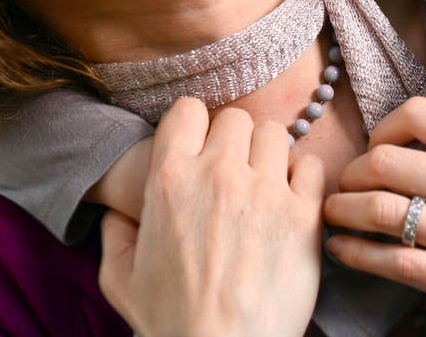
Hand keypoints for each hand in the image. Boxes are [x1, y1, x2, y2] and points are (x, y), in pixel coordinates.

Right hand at [99, 97, 323, 336]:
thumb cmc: (169, 324)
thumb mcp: (120, 276)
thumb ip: (116, 230)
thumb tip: (119, 209)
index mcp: (169, 178)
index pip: (188, 109)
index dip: (194, 125)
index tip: (199, 146)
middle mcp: (217, 173)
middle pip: (235, 119)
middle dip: (233, 141)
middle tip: (233, 171)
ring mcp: (263, 191)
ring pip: (273, 135)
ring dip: (267, 156)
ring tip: (263, 185)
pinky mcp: (301, 216)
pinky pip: (310, 167)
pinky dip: (302, 181)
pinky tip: (290, 203)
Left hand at [324, 97, 425, 313]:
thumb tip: (386, 137)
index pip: (418, 115)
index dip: (384, 128)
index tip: (374, 146)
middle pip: (385, 163)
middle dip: (351, 173)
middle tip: (344, 185)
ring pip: (381, 210)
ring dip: (342, 210)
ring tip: (332, 212)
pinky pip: (397, 262)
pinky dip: (358, 253)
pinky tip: (341, 248)